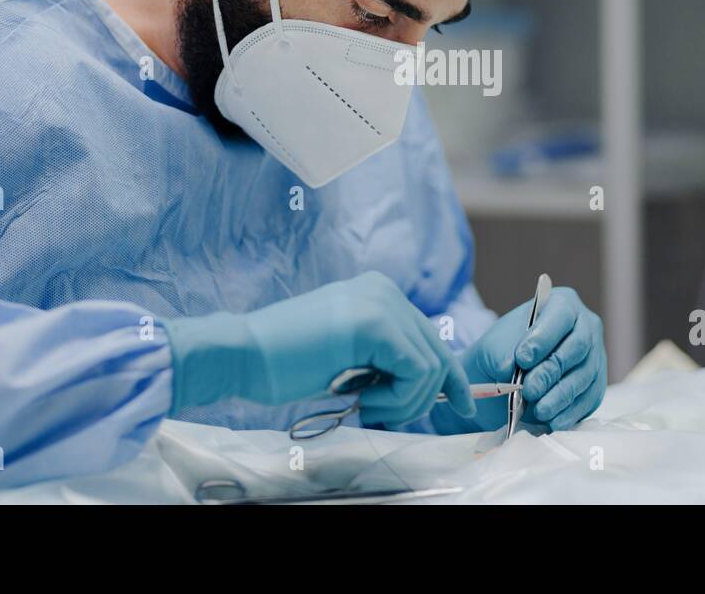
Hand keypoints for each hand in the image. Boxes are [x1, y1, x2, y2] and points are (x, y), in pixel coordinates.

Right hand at [163, 271, 474, 427]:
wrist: (242, 355)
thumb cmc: (285, 364)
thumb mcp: (348, 357)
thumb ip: (385, 359)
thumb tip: (427, 384)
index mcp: (378, 293)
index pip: (430, 338)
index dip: (451, 376)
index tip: (462, 404)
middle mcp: (385, 290)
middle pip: (438, 352)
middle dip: (423, 397)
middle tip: (383, 414)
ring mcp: (382, 302)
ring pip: (432, 366)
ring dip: (404, 401)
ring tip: (364, 406)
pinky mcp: (376, 323)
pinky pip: (417, 371)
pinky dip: (398, 398)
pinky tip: (364, 402)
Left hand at [433, 287, 606, 433]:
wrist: (503, 376)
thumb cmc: (502, 352)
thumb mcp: (493, 347)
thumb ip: (501, 354)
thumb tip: (508, 369)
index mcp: (562, 304)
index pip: (560, 316)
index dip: (544, 338)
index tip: (522, 359)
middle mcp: (586, 327)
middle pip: (576, 348)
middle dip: (551, 371)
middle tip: (529, 389)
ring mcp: (595, 357)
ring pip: (584, 376)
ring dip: (560, 396)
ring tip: (538, 409)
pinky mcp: (595, 385)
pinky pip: (588, 399)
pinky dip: (569, 412)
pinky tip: (552, 420)